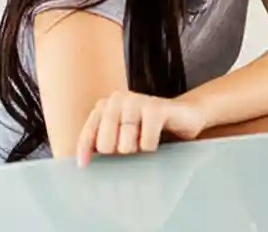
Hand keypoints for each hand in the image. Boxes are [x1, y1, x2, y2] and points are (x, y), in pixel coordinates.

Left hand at [76, 90, 205, 166]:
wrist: (184, 116)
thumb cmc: (148, 129)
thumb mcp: (122, 135)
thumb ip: (103, 142)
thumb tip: (83, 163)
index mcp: (105, 106)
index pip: (88, 134)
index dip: (85, 152)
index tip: (84, 167)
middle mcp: (118, 99)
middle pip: (105, 145)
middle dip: (119, 152)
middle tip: (131, 145)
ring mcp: (137, 101)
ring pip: (125, 145)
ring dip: (137, 149)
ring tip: (145, 140)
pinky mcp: (156, 108)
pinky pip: (146, 142)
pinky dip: (151, 146)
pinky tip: (158, 137)